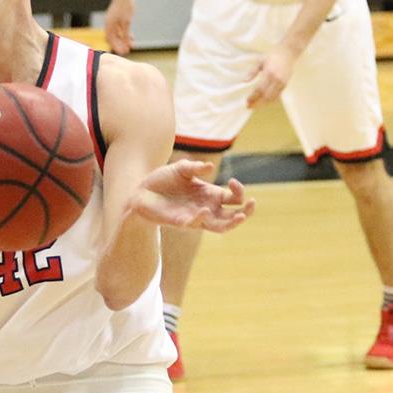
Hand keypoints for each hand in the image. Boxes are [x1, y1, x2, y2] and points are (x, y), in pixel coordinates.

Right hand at [104, 0, 134, 54]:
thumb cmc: (125, 6)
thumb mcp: (126, 22)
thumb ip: (126, 33)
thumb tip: (127, 44)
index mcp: (108, 24)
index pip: (110, 39)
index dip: (116, 46)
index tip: (123, 52)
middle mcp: (109, 23)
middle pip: (113, 37)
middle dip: (120, 44)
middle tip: (128, 50)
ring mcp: (112, 20)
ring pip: (117, 33)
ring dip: (123, 39)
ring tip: (131, 44)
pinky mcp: (117, 17)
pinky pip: (119, 28)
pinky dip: (124, 33)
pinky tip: (131, 37)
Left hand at [131, 160, 254, 231]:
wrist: (140, 192)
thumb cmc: (163, 180)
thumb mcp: (180, 168)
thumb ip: (194, 167)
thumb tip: (209, 166)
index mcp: (210, 194)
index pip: (233, 198)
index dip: (239, 192)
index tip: (233, 181)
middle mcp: (207, 208)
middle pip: (233, 216)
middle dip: (246, 211)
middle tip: (252, 203)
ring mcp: (195, 217)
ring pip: (220, 227)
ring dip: (232, 223)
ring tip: (241, 217)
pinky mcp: (181, 222)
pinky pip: (195, 224)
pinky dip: (200, 219)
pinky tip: (204, 211)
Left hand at [245, 47, 296, 107]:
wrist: (288, 52)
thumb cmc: (272, 55)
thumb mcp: (260, 61)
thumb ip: (252, 72)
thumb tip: (244, 81)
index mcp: (269, 73)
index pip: (259, 89)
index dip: (253, 97)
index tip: (247, 101)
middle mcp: (276, 80)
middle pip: (266, 96)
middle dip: (257, 103)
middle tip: (249, 106)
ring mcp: (282, 83)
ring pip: (272, 98)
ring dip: (263, 104)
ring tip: (255, 106)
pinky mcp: (285, 84)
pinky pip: (277, 96)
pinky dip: (270, 101)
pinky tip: (264, 102)